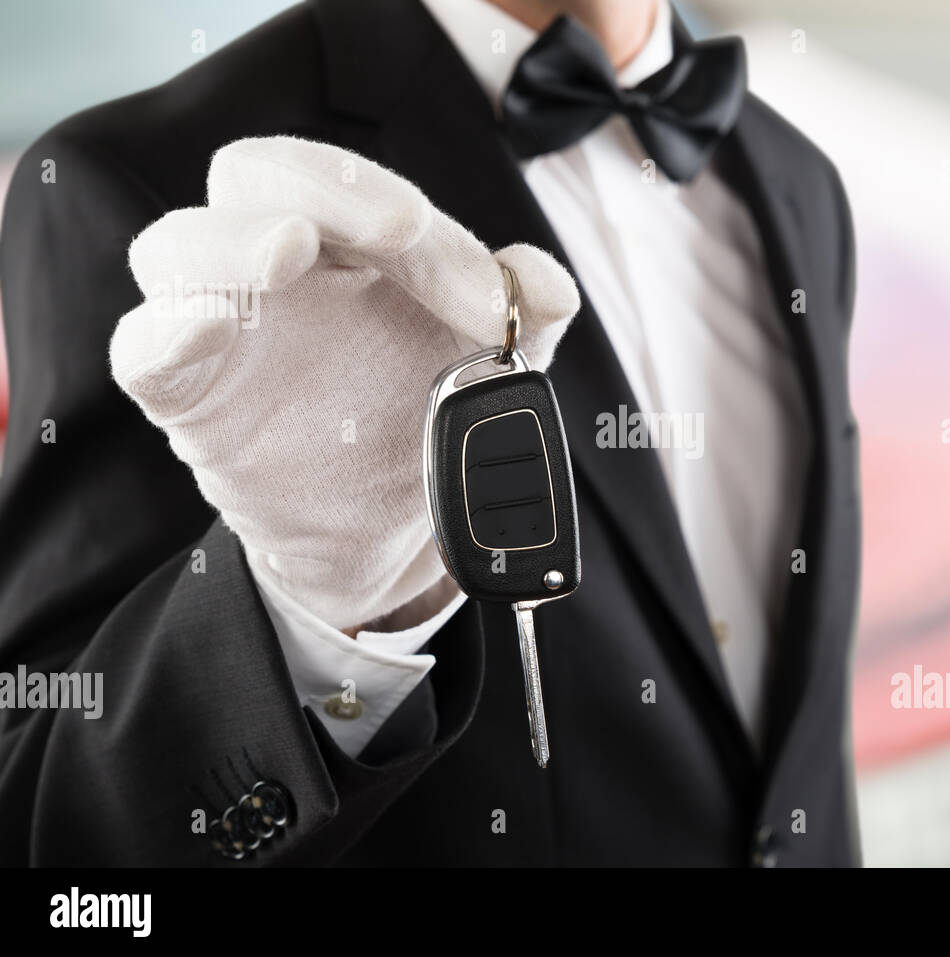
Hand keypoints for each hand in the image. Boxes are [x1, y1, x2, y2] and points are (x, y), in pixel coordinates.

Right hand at [110, 136, 579, 628]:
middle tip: (402, 228)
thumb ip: (526, 321)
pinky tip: (208, 329)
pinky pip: (142, 353)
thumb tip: (549, 283)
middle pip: (254, 177)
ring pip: (175, 247)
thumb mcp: (493, 370)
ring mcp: (219, 331)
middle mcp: (271, 269)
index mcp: (345, 243)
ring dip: (233, 241)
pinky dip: (166, 332)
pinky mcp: (187, 400)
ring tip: (290, 251)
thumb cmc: (426, 424)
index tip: (485, 292)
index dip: (409, 206)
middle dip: (326, 188)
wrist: (390, 532)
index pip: (348, 183)